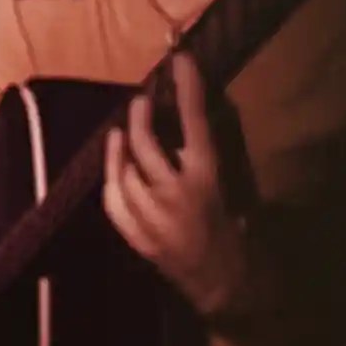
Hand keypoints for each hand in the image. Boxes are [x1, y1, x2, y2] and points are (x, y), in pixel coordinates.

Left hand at [102, 53, 245, 315]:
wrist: (224, 284)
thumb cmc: (234, 231)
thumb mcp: (230, 187)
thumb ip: (205, 157)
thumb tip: (187, 121)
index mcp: (207, 178)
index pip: (194, 122)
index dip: (186, 89)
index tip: (179, 61)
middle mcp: (175, 193)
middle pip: (145, 142)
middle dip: (141, 115)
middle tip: (141, 101)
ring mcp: (152, 216)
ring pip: (123, 169)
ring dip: (121, 145)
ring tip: (123, 130)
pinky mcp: (136, 235)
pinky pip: (113, 200)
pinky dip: (112, 178)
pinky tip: (114, 166)